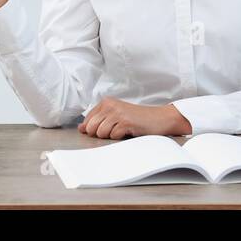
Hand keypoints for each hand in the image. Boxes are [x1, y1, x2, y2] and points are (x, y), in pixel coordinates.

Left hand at [78, 98, 192, 138]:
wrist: (159, 118)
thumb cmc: (137, 119)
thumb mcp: (116, 116)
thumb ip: (98, 120)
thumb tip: (81, 128)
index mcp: (106, 102)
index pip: (87, 121)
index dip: (93, 130)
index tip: (107, 129)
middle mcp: (110, 105)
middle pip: (91, 128)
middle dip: (101, 134)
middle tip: (116, 130)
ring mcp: (117, 113)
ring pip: (101, 133)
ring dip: (112, 136)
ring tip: (123, 130)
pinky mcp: (125, 121)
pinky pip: (113, 136)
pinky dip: (121, 137)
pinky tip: (129, 131)